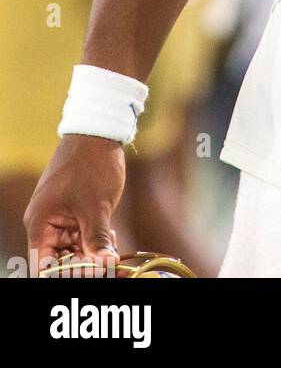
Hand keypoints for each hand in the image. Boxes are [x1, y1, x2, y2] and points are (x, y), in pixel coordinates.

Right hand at [24, 135, 125, 274]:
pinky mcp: (75, 212)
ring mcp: (60, 218)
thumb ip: (97, 239)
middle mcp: (45, 225)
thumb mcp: (97, 207)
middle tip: (109, 264)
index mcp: (40, 225)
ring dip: (92, 253)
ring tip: (112, 247)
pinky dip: (95, 240)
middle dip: (84, 265)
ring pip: (73, 250)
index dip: (67, 274)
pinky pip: (81, 237)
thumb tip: (105, 265)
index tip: (93, 274)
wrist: (99, 133)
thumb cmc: (92, 165)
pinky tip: (111, 237)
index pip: (45, 266)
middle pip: (59, 261)